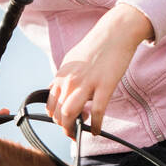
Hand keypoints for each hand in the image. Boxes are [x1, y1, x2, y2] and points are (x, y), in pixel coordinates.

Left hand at [48, 4, 152, 139]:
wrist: (115, 34)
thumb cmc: (96, 46)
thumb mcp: (71, 60)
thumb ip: (63, 76)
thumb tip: (55, 89)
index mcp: (62, 75)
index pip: (50, 104)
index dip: (55, 117)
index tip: (64, 120)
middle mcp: (70, 80)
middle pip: (58, 113)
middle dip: (64, 126)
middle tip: (73, 130)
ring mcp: (87, 84)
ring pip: (70, 114)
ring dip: (73, 129)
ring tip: (80, 132)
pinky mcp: (104, 86)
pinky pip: (97, 112)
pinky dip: (95, 126)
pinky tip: (96, 130)